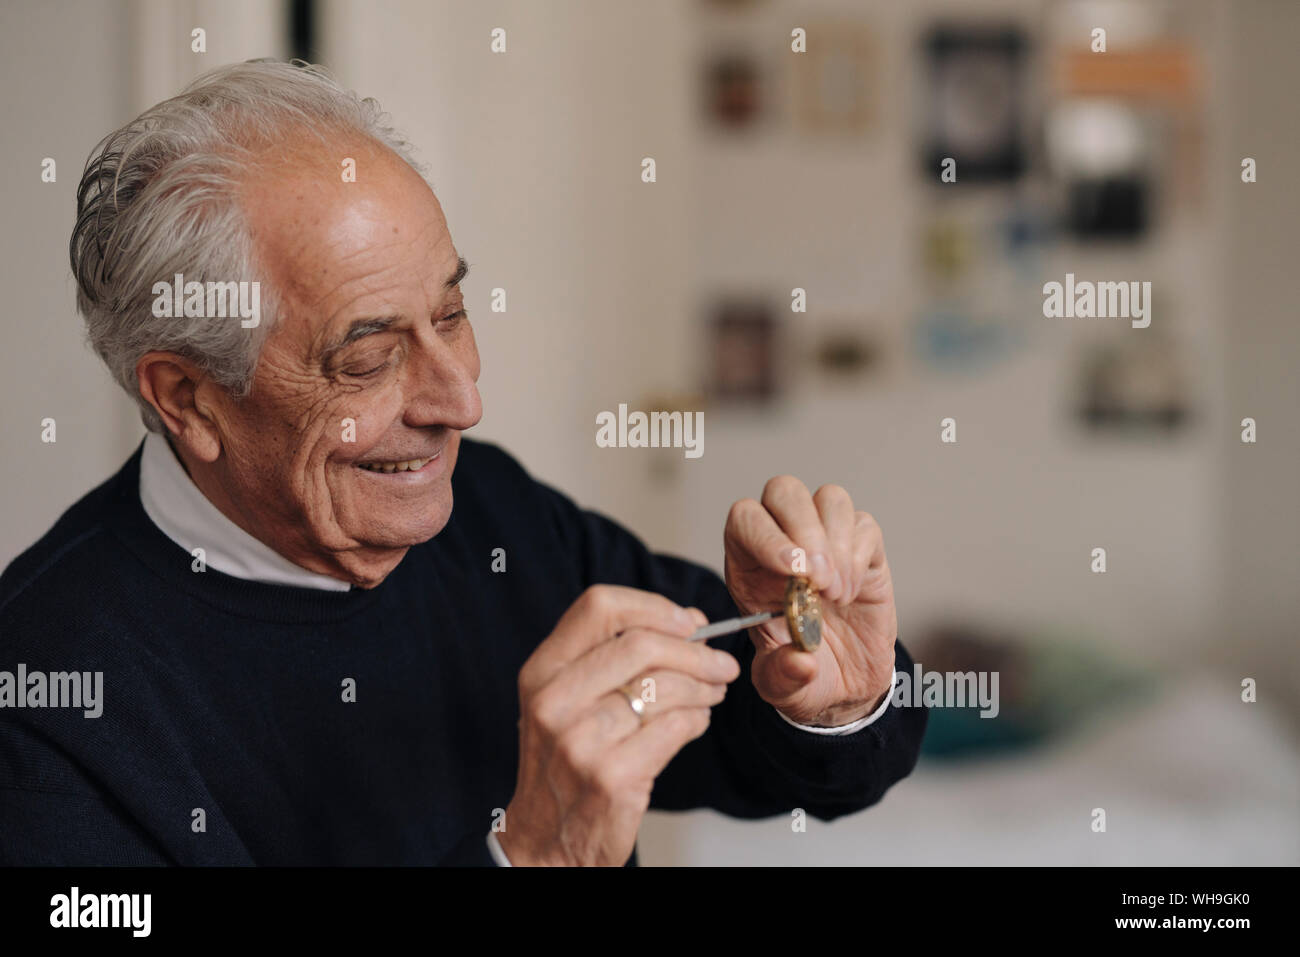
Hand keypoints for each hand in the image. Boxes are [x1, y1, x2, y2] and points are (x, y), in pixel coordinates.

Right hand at [499, 585, 740, 865]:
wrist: (545, 844)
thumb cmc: (564, 765)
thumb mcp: (566, 702)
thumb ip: (616, 657)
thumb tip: (691, 622)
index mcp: (541, 672)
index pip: (598, 607)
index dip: (653, 607)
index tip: (689, 623)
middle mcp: (552, 702)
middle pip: (640, 644)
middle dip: (695, 651)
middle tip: (720, 664)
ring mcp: (580, 741)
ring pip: (664, 688)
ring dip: (703, 687)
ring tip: (713, 693)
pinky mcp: (611, 777)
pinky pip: (676, 729)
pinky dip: (697, 720)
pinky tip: (695, 723)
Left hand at [724, 476, 896, 727]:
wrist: (846, 687)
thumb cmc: (801, 677)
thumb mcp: (780, 688)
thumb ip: (783, 676)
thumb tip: (802, 661)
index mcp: (748, 566)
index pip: (745, 519)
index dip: (764, 534)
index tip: (791, 570)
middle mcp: (783, 542)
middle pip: (784, 491)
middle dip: (803, 529)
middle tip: (818, 580)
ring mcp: (825, 541)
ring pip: (828, 498)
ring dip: (836, 545)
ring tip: (834, 595)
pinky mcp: (863, 548)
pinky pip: (864, 525)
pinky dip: (860, 557)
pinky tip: (851, 594)